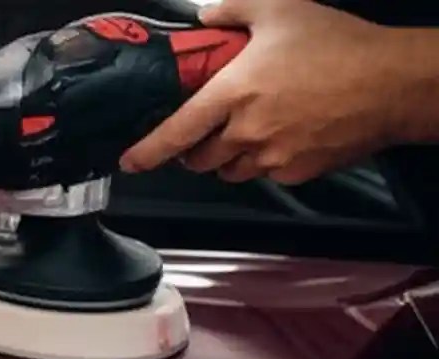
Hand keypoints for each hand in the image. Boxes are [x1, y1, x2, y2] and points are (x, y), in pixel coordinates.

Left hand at [120, 0, 410, 184]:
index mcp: (234, 93)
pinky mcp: (297, 172)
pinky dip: (266, 162)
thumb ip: (233, 11)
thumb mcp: (280, 10)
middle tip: (207, 130)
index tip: (130, 162)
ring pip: (231, 171)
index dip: (147, 152)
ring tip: (249, 129)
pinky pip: (267, 175)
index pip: (175, 132)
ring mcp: (273, 157)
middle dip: (195, 150)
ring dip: (229, 157)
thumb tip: (206, 17)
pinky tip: (284, 135)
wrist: (394, 83)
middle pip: (199, 159)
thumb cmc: (341, 46)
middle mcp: (247, 132)